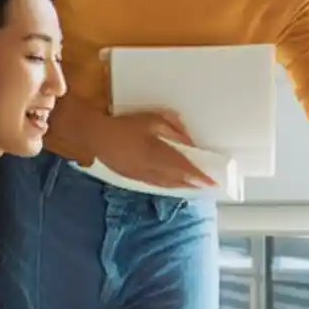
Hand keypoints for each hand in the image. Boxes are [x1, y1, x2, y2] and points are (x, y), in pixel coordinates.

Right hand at [91, 108, 215, 187]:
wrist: (96, 136)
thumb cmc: (125, 125)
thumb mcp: (151, 120)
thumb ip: (172, 129)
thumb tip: (189, 141)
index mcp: (156, 155)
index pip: (183, 168)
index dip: (199, 176)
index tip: (212, 182)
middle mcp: (151, 170)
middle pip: (176, 179)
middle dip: (193, 184)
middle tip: (206, 186)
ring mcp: (141, 176)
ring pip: (166, 184)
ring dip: (181, 186)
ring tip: (193, 187)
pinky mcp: (132, 177)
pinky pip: (155, 184)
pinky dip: (167, 186)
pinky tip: (171, 184)